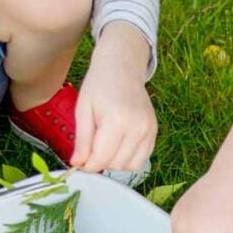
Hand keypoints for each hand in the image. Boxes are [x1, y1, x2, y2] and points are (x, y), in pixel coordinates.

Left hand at [71, 23, 156, 172]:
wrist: (122, 67)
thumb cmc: (99, 85)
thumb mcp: (83, 110)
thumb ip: (82, 140)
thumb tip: (78, 164)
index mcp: (116, 121)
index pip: (101, 158)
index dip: (88, 165)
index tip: (80, 163)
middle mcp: (136, 127)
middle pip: (115, 165)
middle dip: (100, 162)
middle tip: (91, 150)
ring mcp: (148, 130)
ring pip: (130, 166)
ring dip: (114, 163)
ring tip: (106, 146)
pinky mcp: (154, 132)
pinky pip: (141, 159)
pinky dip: (128, 159)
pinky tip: (118, 145)